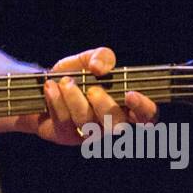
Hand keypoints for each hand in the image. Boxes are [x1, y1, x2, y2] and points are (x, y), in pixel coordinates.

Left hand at [15, 47, 156, 144]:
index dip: (144, 109)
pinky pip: (65, 123)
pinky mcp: (67, 136)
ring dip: (75, 99)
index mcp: (125, 105)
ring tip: (64, 81)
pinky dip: (56, 101)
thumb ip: (102, 57)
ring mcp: (89, 133)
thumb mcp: (90, 59)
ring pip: (88, 124)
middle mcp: (110, 123)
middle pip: (117, 125)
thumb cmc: (76, 74)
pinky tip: (51, 87)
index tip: (130, 95)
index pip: (147, 116)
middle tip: (91, 89)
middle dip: (103, 105)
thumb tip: (100, 68)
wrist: (45, 85)